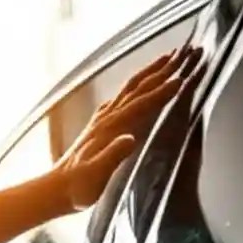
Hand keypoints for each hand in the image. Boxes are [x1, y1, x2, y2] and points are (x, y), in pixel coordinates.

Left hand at [49, 46, 206, 212]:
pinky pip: (125, 94)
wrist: (56, 188)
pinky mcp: (101, 122)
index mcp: (110, 127)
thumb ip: (113, 156)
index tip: (182, 79)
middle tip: (186, 53)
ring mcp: (103, 117)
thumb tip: (130, 138)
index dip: (163, 91)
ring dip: (152, 70)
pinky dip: (139, 83)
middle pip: (140, 85)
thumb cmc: (79, 186)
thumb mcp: (96, 175)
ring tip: (169, 57)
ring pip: (132, 85)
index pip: (143, 103)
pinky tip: (141, 83)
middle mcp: (107, 116)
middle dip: (164, 68)